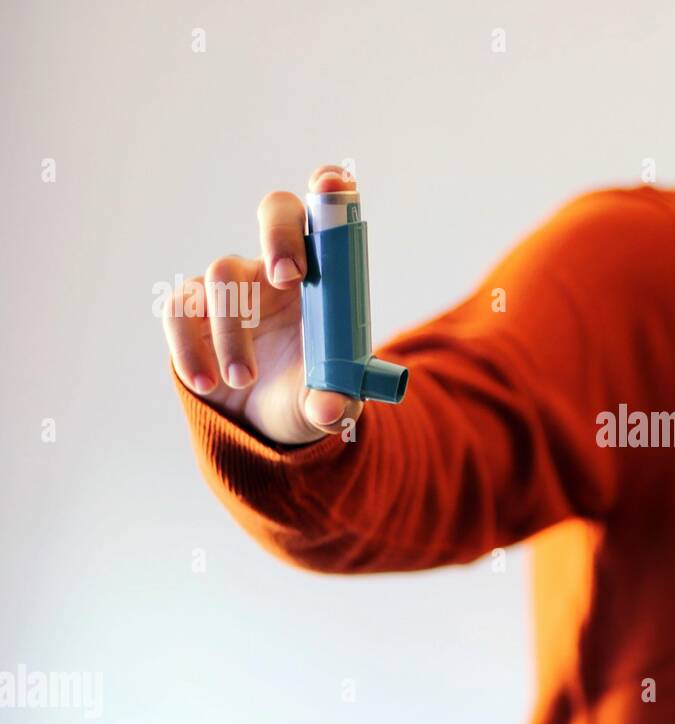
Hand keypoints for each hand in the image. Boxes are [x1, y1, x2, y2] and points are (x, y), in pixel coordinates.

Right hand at [160, 165, 364, 444]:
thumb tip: (330, 410)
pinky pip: (179, 310)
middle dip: (280, 234)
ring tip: (243, 377)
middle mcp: (278, 266)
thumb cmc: (307, 394)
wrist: (266, 424)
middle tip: (287, 276)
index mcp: (324, 276)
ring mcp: (232, 283)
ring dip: (233, 328)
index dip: (331, 191)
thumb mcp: (330, 405)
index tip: (334, 189)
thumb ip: (336, 404)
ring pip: (223, 271)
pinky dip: (190, 347)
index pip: (328, 215)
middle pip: (276, 211)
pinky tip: (208, 382)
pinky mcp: (192, 311)